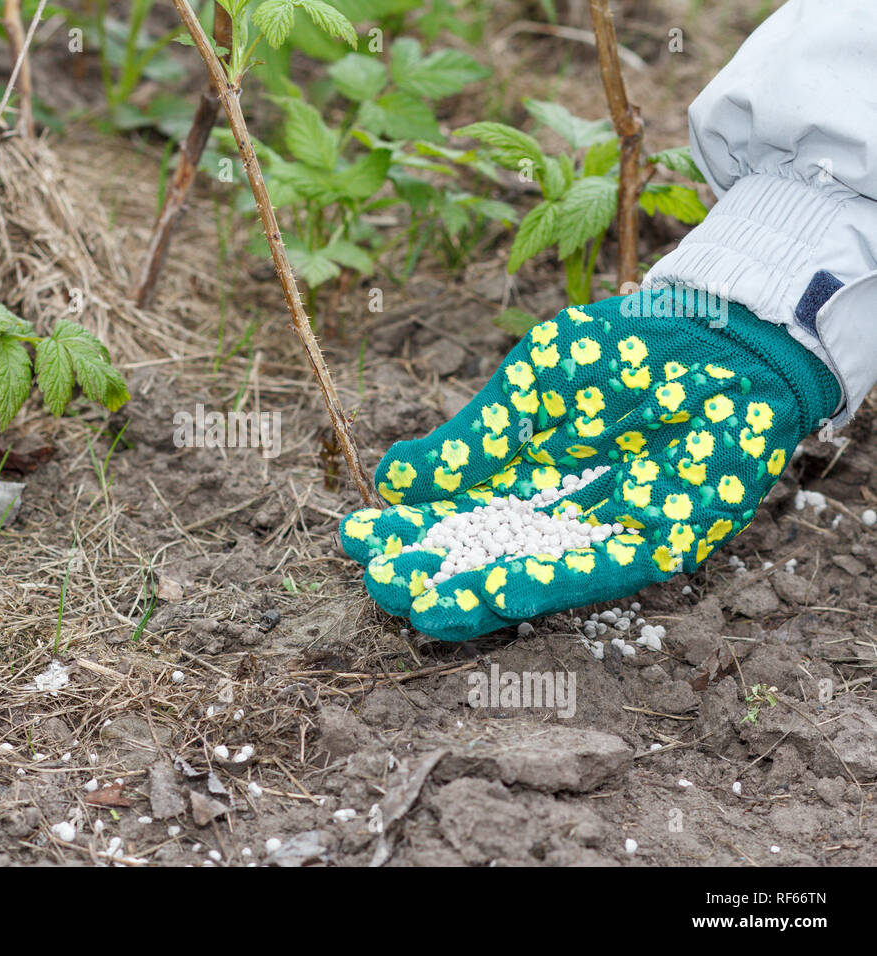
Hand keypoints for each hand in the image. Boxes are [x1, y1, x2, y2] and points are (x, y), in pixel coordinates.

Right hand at [340, 287, 839, 640]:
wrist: (724, 340)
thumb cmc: (626, 351)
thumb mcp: (530, 385)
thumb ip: (471, 437)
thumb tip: (392, 475)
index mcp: (517, 472)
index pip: (450, 512)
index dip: (405, 528)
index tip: (356, 536)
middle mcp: (550, 513)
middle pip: (476, 554)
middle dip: (425, 571)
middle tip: (376, 580)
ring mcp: (596, 535)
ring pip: (520, 577)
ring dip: (466, 595)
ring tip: (413, 605)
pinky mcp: (648, 549)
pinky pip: (585, 576)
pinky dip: (535, 588)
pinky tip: (488, 595)